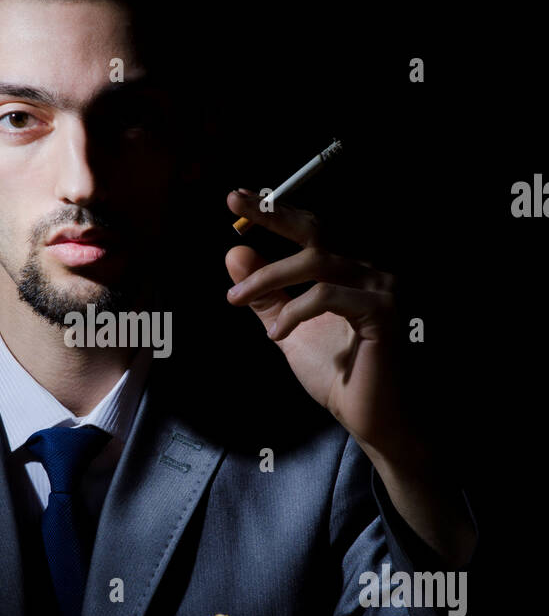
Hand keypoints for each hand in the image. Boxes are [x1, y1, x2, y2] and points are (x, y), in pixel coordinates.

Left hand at [225, 188, 420, 465]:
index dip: (274, 212)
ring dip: (269, 277)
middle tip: (233, 201)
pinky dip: (295, 311)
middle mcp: (368, 271)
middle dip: (272, 214)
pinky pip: (327, 296)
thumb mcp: (286, 329)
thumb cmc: (337, 375)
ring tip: (236, 298)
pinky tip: (278, 334)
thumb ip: (265, 295)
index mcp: (347, 272)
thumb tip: (235, 253)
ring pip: (316, 263)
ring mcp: (380, 288)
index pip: (310, 231)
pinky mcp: (382, 311)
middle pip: (315, 232)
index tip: (237, 198)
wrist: (370, 418)